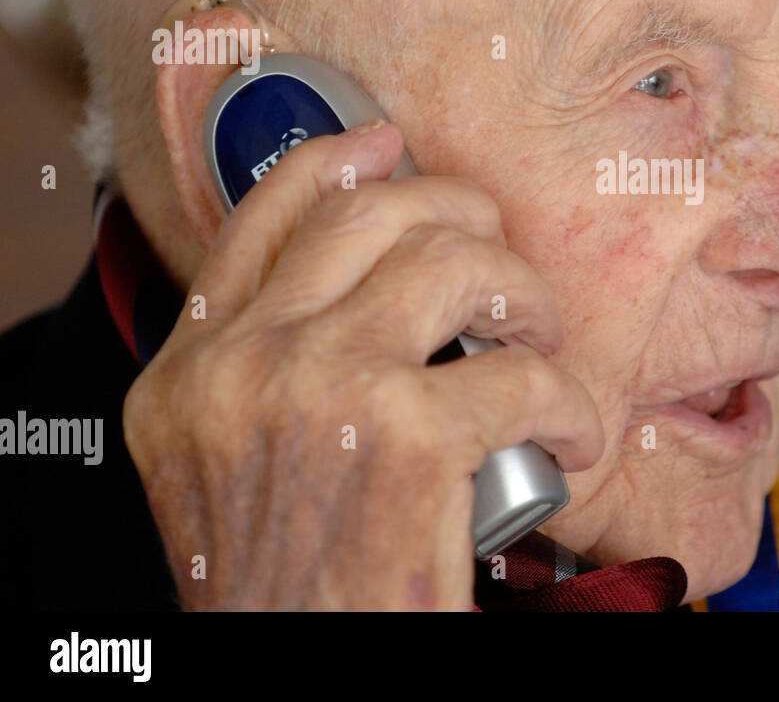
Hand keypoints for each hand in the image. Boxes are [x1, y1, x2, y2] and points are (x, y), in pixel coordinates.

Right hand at [122, 121, 603, 608]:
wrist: (295, 669)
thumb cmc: (286, 583)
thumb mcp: (229, 463)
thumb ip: (268, 367)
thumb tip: (360, 277)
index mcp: (192, 370)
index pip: (264, 218)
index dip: (339, 163)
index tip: (392, 145)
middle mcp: (244, 366)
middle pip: (375, 216)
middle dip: (463, 218)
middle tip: (501, 266)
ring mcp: (323, 391)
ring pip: (456, 265)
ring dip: (523, 296)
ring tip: (539, 344)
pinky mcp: (409, 438)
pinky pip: (524, 373)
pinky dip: (570, 404)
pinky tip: (569, 437)